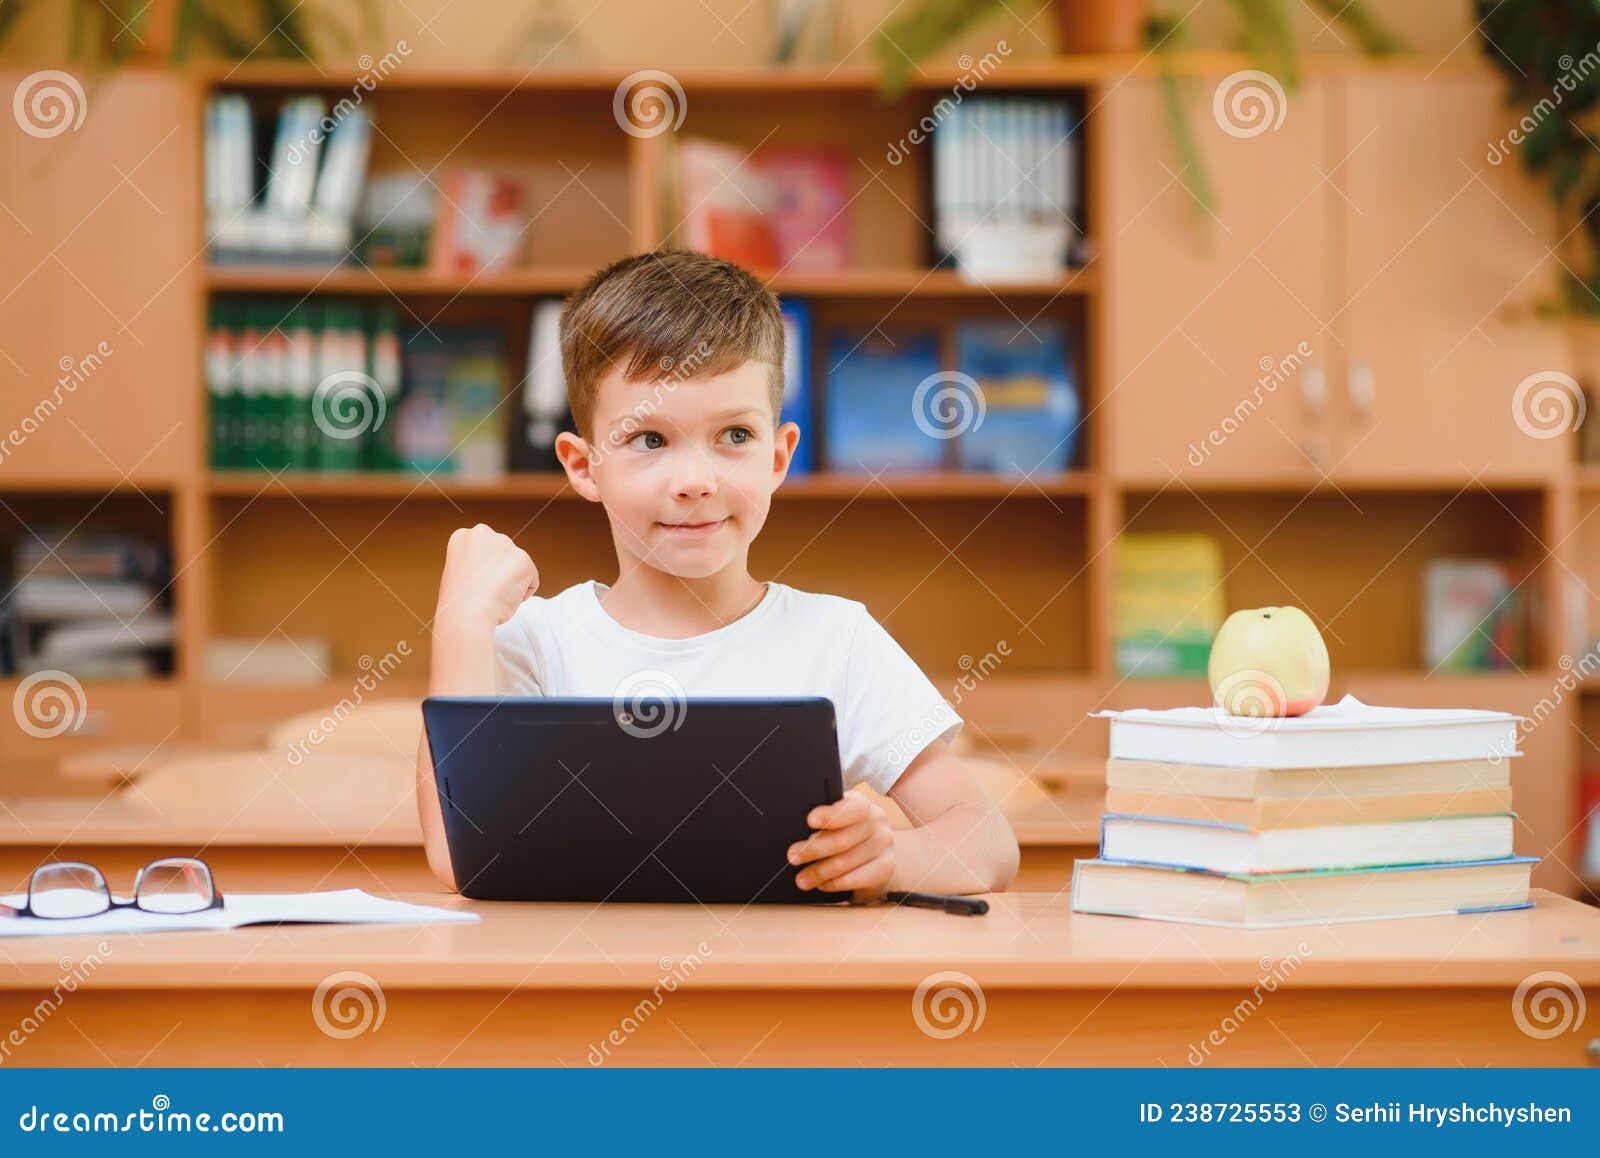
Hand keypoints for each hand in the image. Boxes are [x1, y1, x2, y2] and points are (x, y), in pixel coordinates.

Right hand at [436, 523, 538, 628]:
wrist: (466, 615)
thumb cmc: (460, 604)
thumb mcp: (461, 574)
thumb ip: (477, 564)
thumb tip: (498, 570)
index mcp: (463, 536)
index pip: (484, 552)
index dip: (481, 574)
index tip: (473, 584)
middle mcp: (483, 533)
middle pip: (503, 556)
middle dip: (498, 574)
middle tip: (484, 591)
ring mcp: (504, 543)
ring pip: (517, 568)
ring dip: (510, 584)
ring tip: (492, 595)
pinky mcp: (523, 558)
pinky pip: (531, 581)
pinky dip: (523, 594)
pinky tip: (505, 598)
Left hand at [787, 789, 894, 903]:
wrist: (872, 854)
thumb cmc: (845, 832)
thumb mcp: (835, 821)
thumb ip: (823, 821)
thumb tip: (795, 831)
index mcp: (862, 804)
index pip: (851, 808)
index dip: (830, 815)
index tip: (809, 821)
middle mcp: (877, 822)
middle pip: (842, 839)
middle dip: (813, 850)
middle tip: (793, 857)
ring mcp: (884, 844)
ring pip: (845, 862)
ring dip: (819, 872)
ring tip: (802, 879)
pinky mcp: (886, 866)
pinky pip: (855, 879)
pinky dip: (834, 883)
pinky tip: (822, 885)